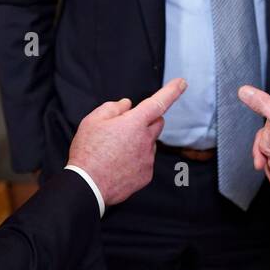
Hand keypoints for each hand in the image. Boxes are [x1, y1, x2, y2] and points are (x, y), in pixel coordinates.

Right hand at [67, 78, 185, 206]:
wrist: (87, 186)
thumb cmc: (88, 152)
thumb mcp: (92, 121)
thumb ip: (112, 108)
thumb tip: (126, 104)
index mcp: (135, 123)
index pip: (159, 102)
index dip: (172, 91)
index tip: (182, 83)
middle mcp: (146, 140)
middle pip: (157, 123)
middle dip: (147, 120)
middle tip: (126, 127)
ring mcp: (148, 159)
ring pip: (150, 143)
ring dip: (139, 142)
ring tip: (115, 151)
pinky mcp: (146, 175)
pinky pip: (146, 161)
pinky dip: (136, 160)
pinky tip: (118, 164)